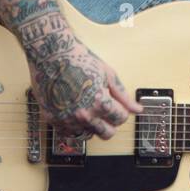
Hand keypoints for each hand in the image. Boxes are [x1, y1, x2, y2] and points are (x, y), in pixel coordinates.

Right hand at [22, 19, 141, 138]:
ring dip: (92, 126)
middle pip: (107, 134)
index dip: (121, 111)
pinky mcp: (52, 120)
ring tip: (88, 109)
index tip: (117, 106)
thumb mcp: (108, 74)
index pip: (120, 119)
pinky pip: (69, 134)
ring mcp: (67, 119)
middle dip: (110, 123)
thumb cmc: (80, 60)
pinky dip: (75, 127)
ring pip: (88, 136)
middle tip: (105, 110)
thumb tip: (137, 110)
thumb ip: (123, 96)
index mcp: (100, 103)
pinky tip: (76, 113)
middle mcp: (84, 115)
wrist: (52, 54)